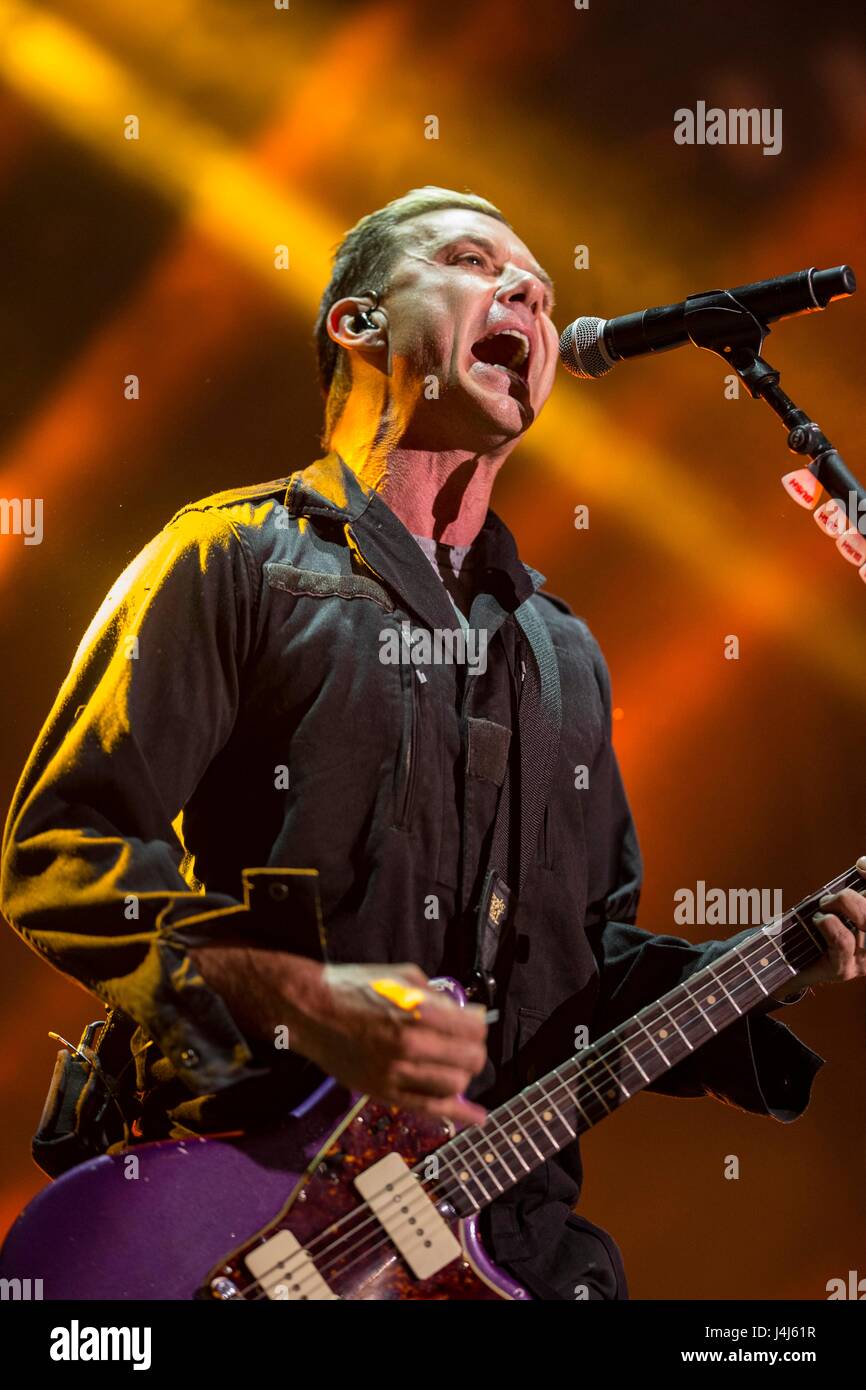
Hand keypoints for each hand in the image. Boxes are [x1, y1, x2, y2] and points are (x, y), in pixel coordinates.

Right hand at [292, 961, 488, 1126]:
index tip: (475, 1021)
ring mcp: (395, 1074)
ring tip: (456, 1064)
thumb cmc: (354, 987)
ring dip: (463, 1075)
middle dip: (475, 1050)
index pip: (472, 1030)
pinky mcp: (382, 1092)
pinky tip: (477, 1118)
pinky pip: (428, 1109)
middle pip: (469, 1060)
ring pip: (454, 1086)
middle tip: (468, 1043)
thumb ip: (436, 996)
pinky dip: (458, 1115)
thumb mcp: (401, 977)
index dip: (479, 1024)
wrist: (310, 1010)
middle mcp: (408, 1047)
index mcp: (415, 1015)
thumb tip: (465, 1013)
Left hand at [773, 855, 865, 998]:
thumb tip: (862, 864)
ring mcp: (864, 960)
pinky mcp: (845, 970)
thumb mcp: (834, 908)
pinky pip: (843, 941)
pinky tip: (818, 921)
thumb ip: (849, 892)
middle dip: (850, 896)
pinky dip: (828, 923)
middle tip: (828, 900)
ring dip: (839, 906)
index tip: (860, 865)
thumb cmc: (815, 931)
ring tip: (822, 910)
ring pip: (865, 920)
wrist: (790, 968)